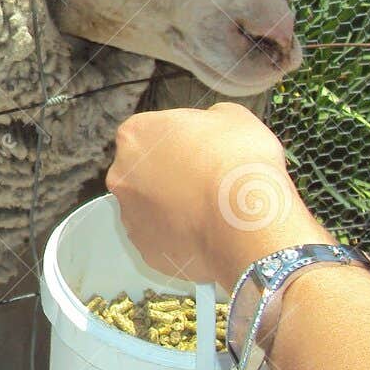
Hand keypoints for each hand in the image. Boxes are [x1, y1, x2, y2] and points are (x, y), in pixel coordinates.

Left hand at [106, 102, 325, 289]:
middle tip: (205, 182)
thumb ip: (207, 120)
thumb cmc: (238, 159)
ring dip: (172, 208)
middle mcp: (121, 176)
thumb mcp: (232, 117)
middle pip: (143, 173)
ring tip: (210, 212)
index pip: (150, 133)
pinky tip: (207, 235)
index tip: (203, 151)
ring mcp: (131, 218)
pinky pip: (162, 240)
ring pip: (150, 209)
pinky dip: (180, 238)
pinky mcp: (146, 252)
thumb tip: (208, 129)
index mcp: (135, 136)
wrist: (248, 220)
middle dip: (169, 177)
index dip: (179, 142)